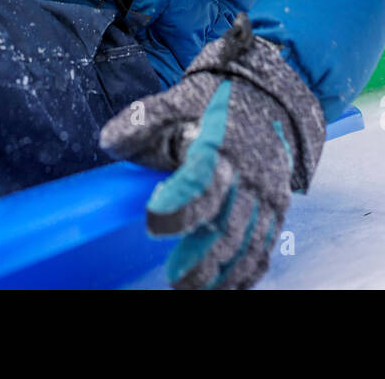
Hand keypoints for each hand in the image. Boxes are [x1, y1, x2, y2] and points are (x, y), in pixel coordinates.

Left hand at [99, 13, 325, 288]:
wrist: (271, 93)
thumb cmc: (216, 100)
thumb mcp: (178, 99)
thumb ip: (143, 122)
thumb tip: (108, 143)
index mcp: (221, 145)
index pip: (202, 180)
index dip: (180, 204)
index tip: (154, 221)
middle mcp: (249, 174)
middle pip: (228, 224)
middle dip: (203, 256)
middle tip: (176, 277)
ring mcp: (267, 193)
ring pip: (249, 242)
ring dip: (224, 272)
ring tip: (195, 290)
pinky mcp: (276, 207)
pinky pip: (265, 245)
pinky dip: (248, 269)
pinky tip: (228, 287)